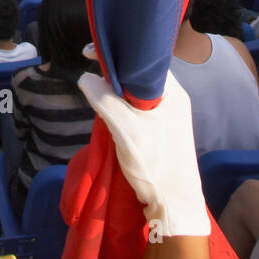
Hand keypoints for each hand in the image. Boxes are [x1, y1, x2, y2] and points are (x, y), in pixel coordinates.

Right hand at [77, 48, 209, 237]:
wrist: (174, 206)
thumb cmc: (155, 165)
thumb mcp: (125, 129)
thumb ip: (104, 100)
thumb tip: (84, 78)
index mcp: (172, 92)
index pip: (144, 59)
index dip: (118, 52)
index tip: (90, 53)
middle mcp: (173, 99)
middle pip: (138, 75)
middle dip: (114, 74)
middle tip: (92, 75)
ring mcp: (169, 117)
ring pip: (136, 94)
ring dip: (116, 94)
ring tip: (98, 96)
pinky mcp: (162, 132)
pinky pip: (138, 109)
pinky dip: (122, 108)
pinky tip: (111, 116)